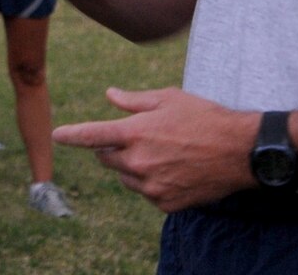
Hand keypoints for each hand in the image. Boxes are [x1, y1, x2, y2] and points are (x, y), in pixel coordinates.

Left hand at [53, 86, 259, 211]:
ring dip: (133, 168)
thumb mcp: (169, 99)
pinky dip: (153, 184)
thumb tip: (110, 94)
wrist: (241, 152)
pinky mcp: (165, 203)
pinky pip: (147, 193)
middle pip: (106, 159)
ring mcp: (151, 186)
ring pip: (126, 178)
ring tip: (164, 154)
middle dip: (113, 149)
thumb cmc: (205, 118)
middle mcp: (137, 162)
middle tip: (140, 139)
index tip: (56, 136)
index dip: (70, 136)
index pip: (91, 136)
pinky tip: (175, 170)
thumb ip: (134, 100)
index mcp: (134, 133)